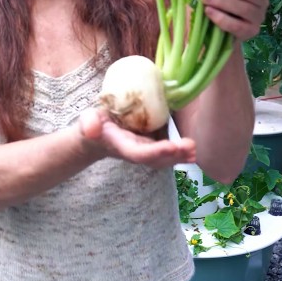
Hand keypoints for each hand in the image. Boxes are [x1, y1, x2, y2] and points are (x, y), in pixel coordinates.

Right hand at [77, 108, 195, 168]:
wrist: (95, 137)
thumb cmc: (92, 126)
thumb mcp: (87, 121)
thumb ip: (88, 124)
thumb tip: (90, 128)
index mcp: (121, 145)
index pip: (139, 153)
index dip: (155, 151)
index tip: (171, 145)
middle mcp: (135, 152)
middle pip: (155, 160)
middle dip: (173, 155)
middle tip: (190, 147)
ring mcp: (143, 152)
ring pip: (163, 159)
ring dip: (179, 156)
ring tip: (194, 150)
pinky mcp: (150, 147)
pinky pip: (166, 154)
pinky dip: (179, 153)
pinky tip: (192, 150)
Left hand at [199, 0, 269, 42]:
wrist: (225, 33)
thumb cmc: (223, 7)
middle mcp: (263, 2)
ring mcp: (259, 18)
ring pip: (244, 9)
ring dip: (223, 3)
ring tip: (205, 2)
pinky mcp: (251, 32)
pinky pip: (237, 26)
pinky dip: (222, 19)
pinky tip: (210, 13)